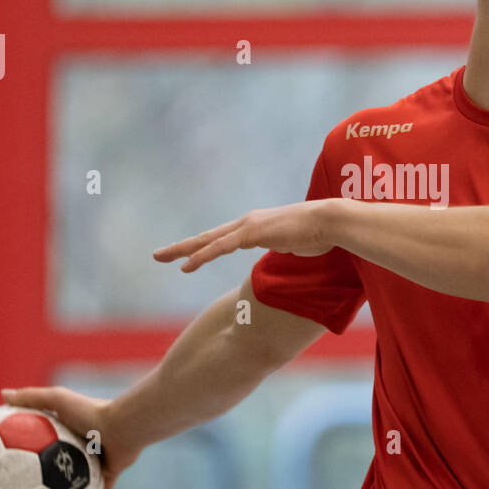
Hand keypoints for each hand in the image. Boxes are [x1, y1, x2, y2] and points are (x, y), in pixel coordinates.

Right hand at [0, 386, 137, 488]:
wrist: (124, 428)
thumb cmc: (90, 412)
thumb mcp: (56, 401)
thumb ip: (31, 398)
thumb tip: (2, 394)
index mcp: (69, 432)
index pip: (42, 443)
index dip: (25, 452)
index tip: (6, 462)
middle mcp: (82, 450)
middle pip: (56, 470)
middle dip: (40, 483)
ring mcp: (95, 465)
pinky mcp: (106, 478)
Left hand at [152, 199, 337, 272]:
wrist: (330, 222)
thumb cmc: (319, 233)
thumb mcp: (295, 244)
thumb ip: (286, 247)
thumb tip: (290, 252)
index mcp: (255, 227)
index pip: (221, 239)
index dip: (201, 248)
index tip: (184, 256)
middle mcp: (246, 223)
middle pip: (207, 237)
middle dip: (181, 247)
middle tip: (158, 255)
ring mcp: (247, 227)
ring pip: (207, 241)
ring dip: (182, 250)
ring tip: (161, 258)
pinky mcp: (251, 234)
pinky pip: (220, 248)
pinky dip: (201, 256)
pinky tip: (186, 266)